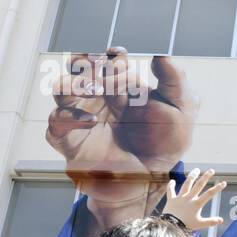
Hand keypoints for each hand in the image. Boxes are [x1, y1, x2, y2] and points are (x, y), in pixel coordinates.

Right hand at [46, 49, 198, 208]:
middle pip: (80, 68)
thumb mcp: (180, 112)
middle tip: (99, 65)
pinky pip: (56, 123)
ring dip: (73, 83)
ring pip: (61, 88)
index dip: (113, 56)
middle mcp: (98, 97)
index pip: (110, 61)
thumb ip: (175, 83)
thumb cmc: (163, 145)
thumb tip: (161, 55)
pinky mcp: (71, 141)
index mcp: (121, 86)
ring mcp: (81, 117)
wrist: (149, 181)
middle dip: (87, 63)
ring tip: (92, 87)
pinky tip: (91, 120)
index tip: (118, 55)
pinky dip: (68, 117)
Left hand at [161, 168, 225, 230]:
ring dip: (192, 176)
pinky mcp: (171, 199)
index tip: (224, 183)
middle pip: (199, 185)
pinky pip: (170, 191)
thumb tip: (221, 220)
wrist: (171, 225)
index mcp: (197, 203)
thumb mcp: (200, 224)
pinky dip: (171, 185)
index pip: (210, 194)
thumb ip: (211, 221)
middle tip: (211, 170)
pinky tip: (172, 181)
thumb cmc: (186, 225)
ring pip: (187, 184)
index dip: (217, 188)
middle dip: (206, 177)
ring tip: (196, 170)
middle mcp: (189, 198)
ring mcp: (180, 197)